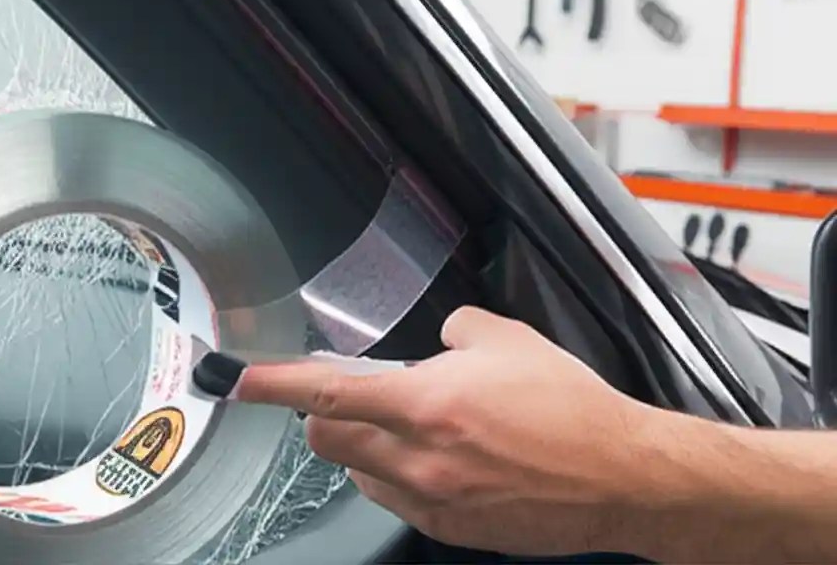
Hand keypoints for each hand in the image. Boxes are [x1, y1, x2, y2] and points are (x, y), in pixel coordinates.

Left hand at [235, 306, 671, 556]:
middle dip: (327, 417)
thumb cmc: (571, 408)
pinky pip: (397, 500)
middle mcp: (419, 458)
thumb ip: (456, 329)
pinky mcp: (450, 528)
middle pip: (326, 441)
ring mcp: (432, 499)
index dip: (271, 385)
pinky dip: (400, 478)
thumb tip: (438, 339)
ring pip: (359, 474)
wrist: (621, 476)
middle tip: (359, 400)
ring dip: (368, 449)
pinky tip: (443, 461)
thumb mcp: (508, 340)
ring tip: (418, 431)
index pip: (324, 394)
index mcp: (426, 404)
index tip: (236, 380)